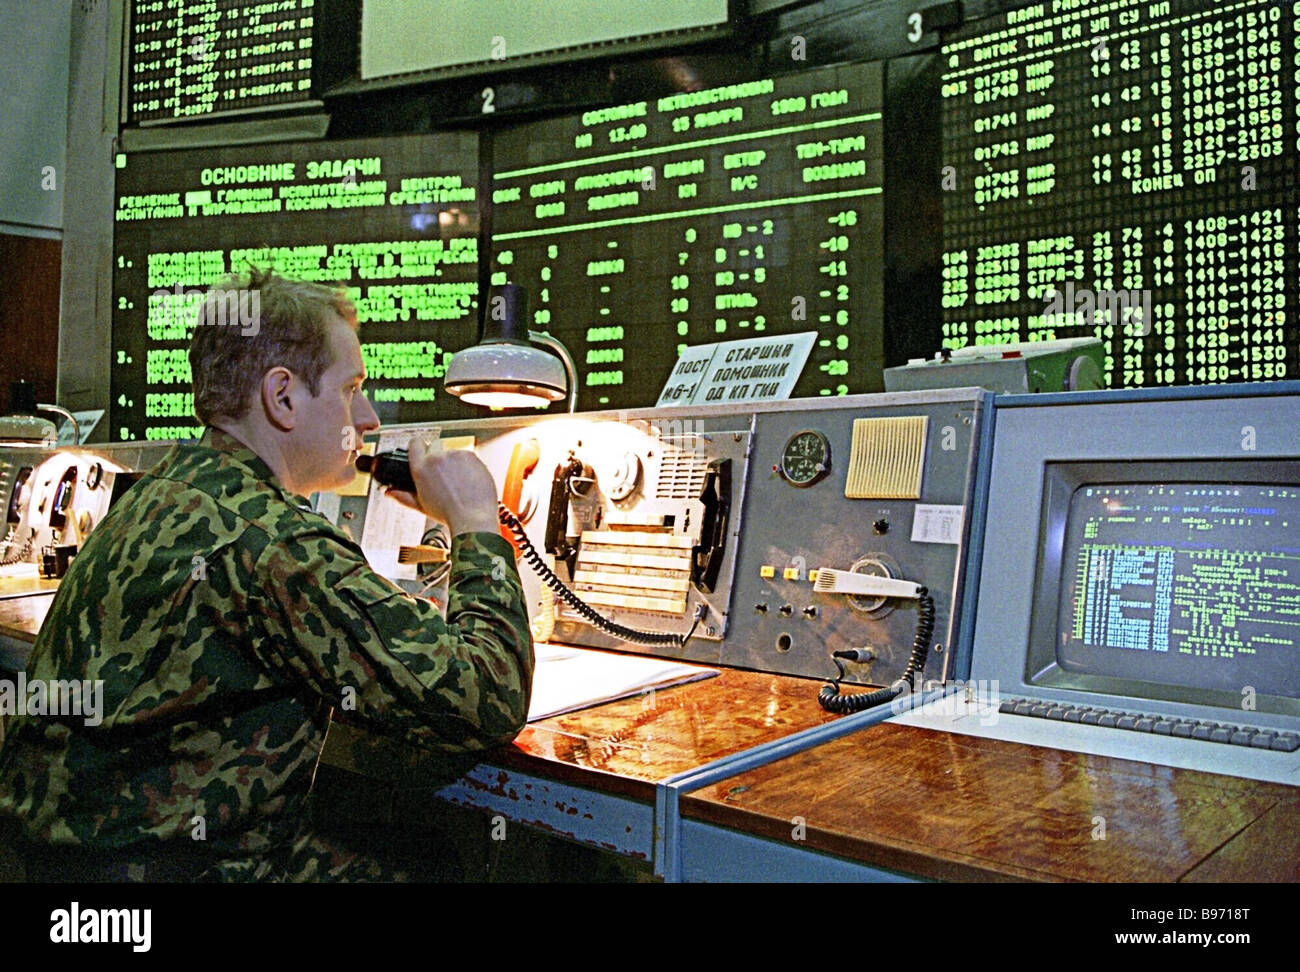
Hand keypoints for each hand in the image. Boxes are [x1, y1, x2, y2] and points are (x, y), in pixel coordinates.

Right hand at [385, 436, 500, 536]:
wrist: (472, 517)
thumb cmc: (449, 514)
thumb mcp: (421, 506)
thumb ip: (403, 496)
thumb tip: (390, 492)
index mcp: (421, 468)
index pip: (415, 443)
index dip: (419, 446)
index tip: (422, 451)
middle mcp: (436, 458)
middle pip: (435, 444)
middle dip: (437, 454)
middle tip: (443, 472)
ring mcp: (454, 456)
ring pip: (453, 452)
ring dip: (454, 461)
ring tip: (458, 481)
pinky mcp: (471, 456)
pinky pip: (467, 456)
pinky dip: (468, 465)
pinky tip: (469, 480)